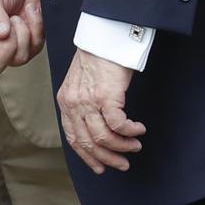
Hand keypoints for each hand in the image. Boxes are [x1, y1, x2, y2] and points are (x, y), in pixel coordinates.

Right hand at [0, 0, 43, 92]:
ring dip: (22, 32)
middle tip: (10, 23)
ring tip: (16, 16)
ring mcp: (9, 51)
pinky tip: (27, 17)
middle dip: (6, 46)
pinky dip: (34, 28)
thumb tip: (1, 33)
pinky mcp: (28, 48)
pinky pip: (34, 47)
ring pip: (18, 58)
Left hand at [57, 50, 144, 174]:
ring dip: (122, 146)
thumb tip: (95, 128)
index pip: (73, 138)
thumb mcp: (81, 83)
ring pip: (103, 138)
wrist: (104, 37)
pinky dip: (130, 131)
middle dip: (107, 158)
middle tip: (123, 164)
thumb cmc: (98, 58)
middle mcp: (73, 104)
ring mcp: (88, 101)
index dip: (88, 156)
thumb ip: (83, 104)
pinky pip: (118, 125)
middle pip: (88, 142)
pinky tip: (139, 129)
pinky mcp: (106, 96)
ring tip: (135, 146)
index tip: (101, 167)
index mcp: (65, 102)